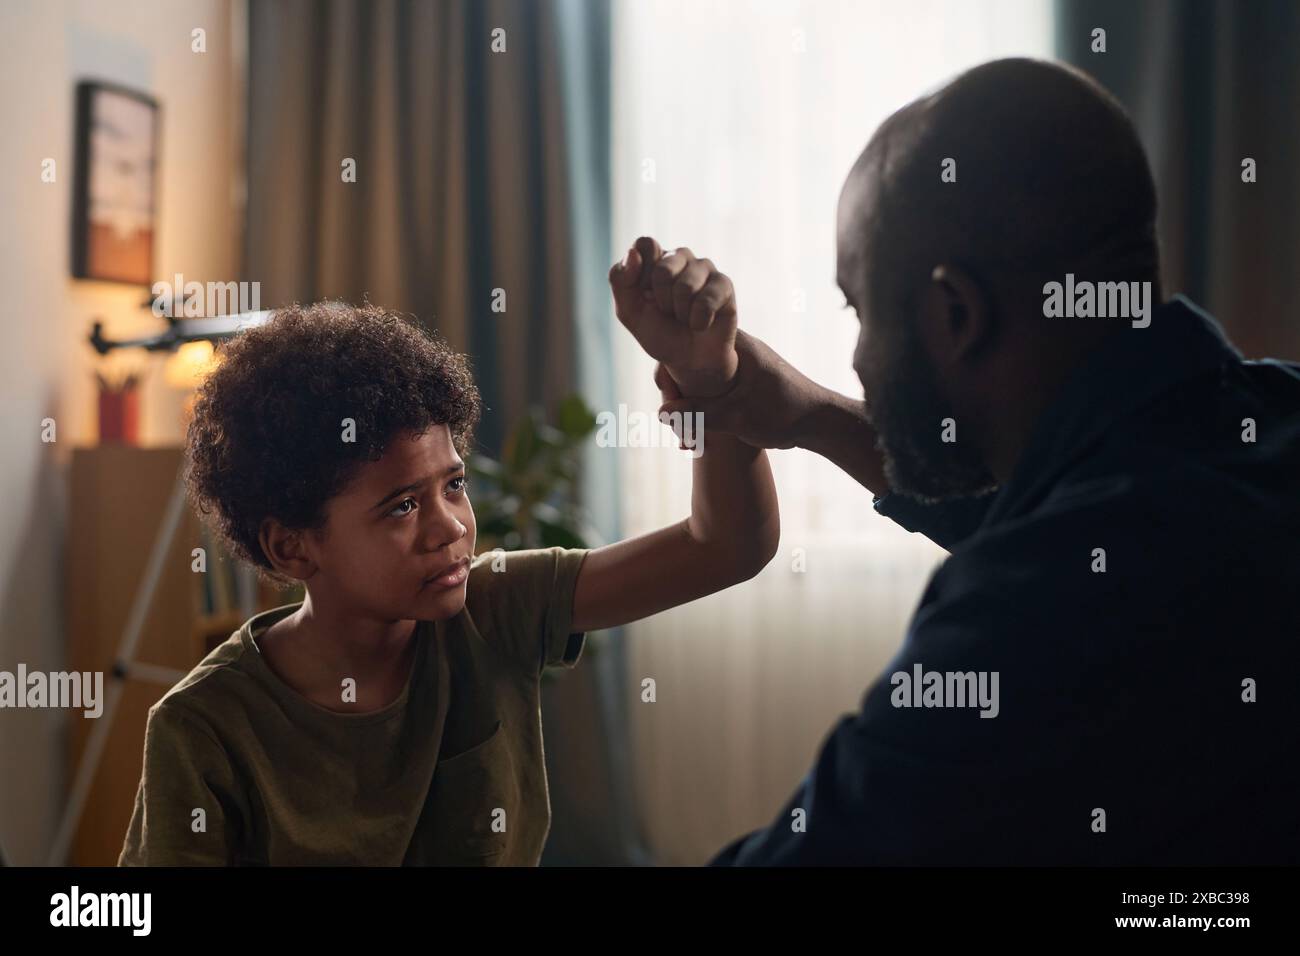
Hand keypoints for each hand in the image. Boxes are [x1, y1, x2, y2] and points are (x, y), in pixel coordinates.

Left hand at [608, 236, 738, 397]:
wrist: (690, 360)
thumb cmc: (659, 332)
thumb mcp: (629, 312)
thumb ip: (620, 281)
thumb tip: (633, 253)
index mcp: (655, 257)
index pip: (645, 244)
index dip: (641, 275)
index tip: (645, 296)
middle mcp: (680, 256)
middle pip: (662, 270)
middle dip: (661, 302)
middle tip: (668, 312)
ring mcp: (704, 267)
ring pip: (685, 287)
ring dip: (680, 314)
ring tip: (685, 318)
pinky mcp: (724, 284)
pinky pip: (706, 302)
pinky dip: (698, 321)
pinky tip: (702, 324)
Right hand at [654, 329, 826, 449]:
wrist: (819, 422)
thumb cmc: (784, 412)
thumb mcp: (738, 416)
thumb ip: (699, 414)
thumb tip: (661, 414)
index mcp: (732, 344)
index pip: (685, 342)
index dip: (668, 368)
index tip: (666, 395)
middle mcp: (731, 349)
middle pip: (686, 365)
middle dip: (676, 398)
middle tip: (676, 428)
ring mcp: (735, 367)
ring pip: (696, 383)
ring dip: (687, 410)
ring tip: (686, 441)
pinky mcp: (738, 384)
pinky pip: (708, 393)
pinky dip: (699, 413)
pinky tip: (695, 439)